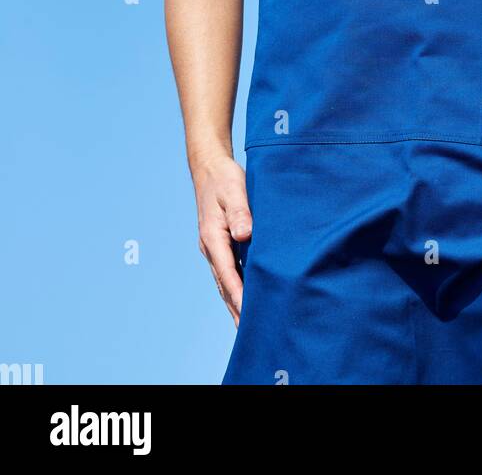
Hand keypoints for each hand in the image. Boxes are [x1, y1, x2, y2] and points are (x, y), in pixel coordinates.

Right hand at [192, 153, 252, 325]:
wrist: (210, 168)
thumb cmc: (225, 178)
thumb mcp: (234, 189)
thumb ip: (240, 212)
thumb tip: (244, 234)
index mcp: (213, 237)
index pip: (228, 273)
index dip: (239, 295)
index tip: (250, 313)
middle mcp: (211, 247)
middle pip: (225, 285)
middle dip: (236, 308)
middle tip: (251, 333)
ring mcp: (214, 248)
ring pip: (225, 282)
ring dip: (235, 303)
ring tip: (249, 325)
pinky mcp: (221, 245)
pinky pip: (229, 272)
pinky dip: (236, 288)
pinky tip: (246, 298)